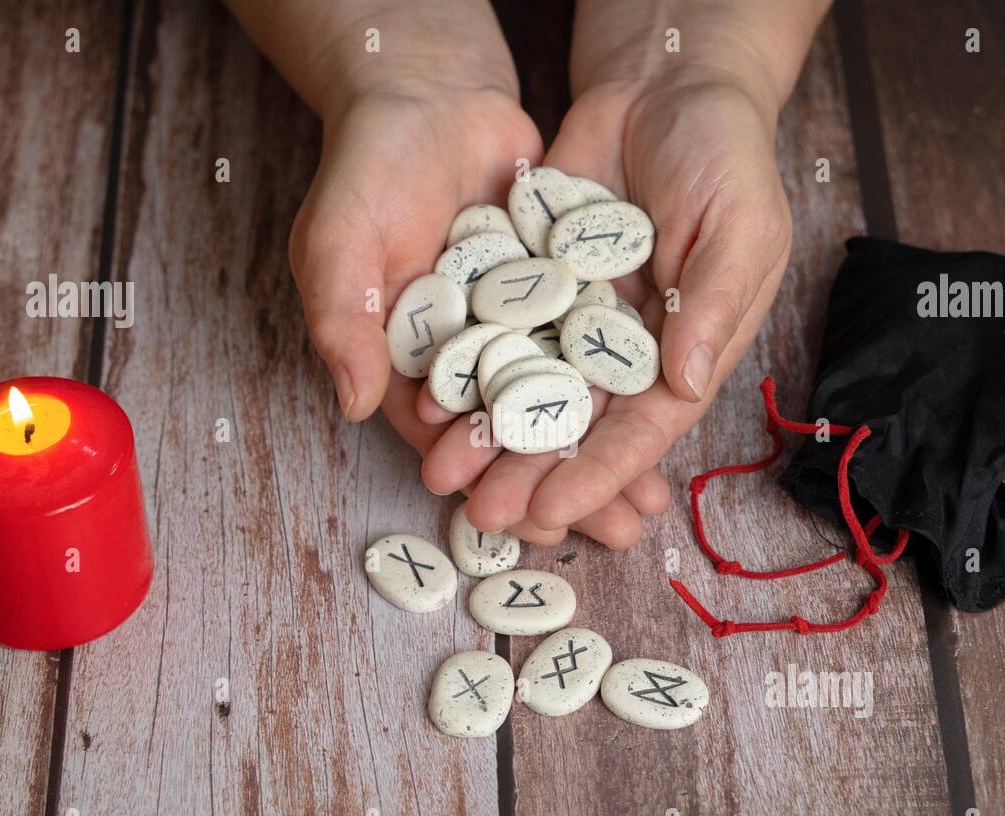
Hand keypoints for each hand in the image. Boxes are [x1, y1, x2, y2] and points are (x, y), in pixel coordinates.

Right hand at [290, 87, 666, 547]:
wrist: (430, 93)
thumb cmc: (367, 170)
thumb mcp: (339, 246)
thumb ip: (346, 324)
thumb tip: (358, 405)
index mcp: (412, 363)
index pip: (451, 440)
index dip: (488, 482)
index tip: (525, 524)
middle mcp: (470, 354)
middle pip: (521, 434)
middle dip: (564, 485)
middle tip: (613, 533)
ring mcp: (521, 323)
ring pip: (568, 402)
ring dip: (603, 448)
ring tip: (647, 501)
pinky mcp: (563, 289)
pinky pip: (599, 346)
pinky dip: (627, 380)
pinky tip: (665, 410)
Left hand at [416, 75, 791, 536]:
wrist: (664, 82)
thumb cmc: (725, 153)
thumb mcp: (740, 224)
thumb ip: (714, 303)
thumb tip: (687, 382)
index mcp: (683, 349)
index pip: (642, 428)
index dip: (598, 473)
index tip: (553, 510)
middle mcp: (623, 346)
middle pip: (572, 423)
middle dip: (528, 470)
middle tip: (481, 513)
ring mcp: (572, 315)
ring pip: (523, 388)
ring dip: (485, 434)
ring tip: (441, 470)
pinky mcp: (530, 279)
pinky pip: (492, 328)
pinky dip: (462, 363)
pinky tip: (428, 395)